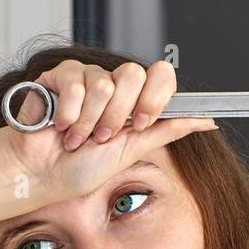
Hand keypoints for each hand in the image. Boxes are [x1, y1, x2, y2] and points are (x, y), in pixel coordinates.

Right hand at [0, 59, 216, 208]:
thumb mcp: (132, 151)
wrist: (42, 174)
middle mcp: (114, 87)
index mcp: (134, 103)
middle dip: (118, 114)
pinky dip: (68, 111)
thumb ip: (167, 130)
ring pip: (104, 82)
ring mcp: (87, 79)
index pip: (161, 75)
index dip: (153, 97)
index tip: (141, 122)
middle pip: (134, 73)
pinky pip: (75, 81)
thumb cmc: (79, 169)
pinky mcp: (61, 76)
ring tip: (76, 137)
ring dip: (89, 120)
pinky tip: (59, 125)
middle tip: (102, 136)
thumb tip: (207, 120)